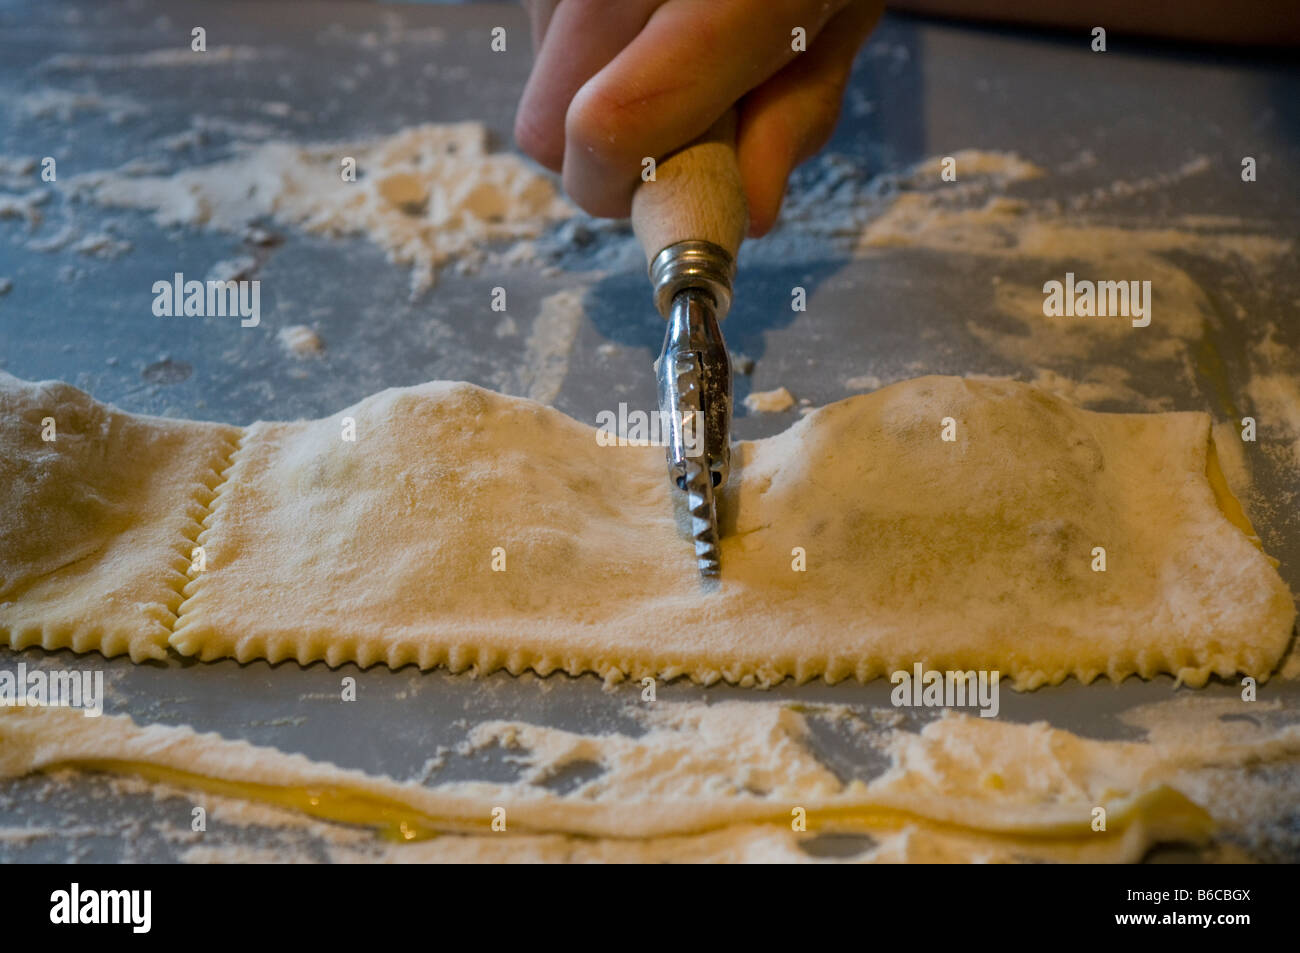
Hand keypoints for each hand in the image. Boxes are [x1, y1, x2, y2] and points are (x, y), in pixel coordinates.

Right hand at [515, 0, 882, 236]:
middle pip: (544, 125)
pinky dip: (588, 33)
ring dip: (595, 84)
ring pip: (539, 73)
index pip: (610, 128)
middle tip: (673, 121)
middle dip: (600, 154)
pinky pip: (541, 18)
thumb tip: (749, 210)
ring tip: (678, 27)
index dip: (621, 192)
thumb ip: (795, 115)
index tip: (651, 200)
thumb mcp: (841, 10)